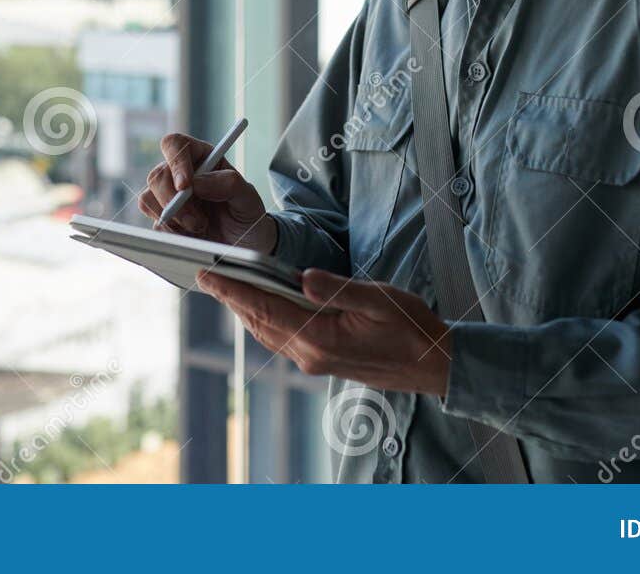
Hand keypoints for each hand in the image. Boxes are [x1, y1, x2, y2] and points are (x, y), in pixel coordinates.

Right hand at [140, 132, 274, 252]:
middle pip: (157, 175)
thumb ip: (229, 184)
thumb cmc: (246, 216)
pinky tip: (191, 236)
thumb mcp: (248, 198)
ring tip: (200, 228)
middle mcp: (181, 175)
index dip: (176, 161)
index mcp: (201, 158)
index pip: (176, 144)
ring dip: (173, 218)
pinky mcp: (164, 221)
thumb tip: (198, 182)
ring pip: (148, 199)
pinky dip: (172, 233)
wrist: (244, 246)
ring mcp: (169, 198)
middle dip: (173, 201)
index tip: (185, 186)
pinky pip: (154, 223)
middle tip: (197, 221)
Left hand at [197, 268, 451, 396]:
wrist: (433, 365)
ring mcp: (314, 361)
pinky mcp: (320, 361)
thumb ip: (339, 289)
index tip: (207, 274)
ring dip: (245, 309)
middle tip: (206, 274)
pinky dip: (264, 319)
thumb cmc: (411, 328)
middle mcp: (311, 355)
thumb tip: (302, 277)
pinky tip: (260, 304)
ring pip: (267, 333)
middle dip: (231, 298)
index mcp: (321, 338)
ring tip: (225, 285)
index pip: (266, 309)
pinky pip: (281, 338)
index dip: (233, 290)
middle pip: (259, 322)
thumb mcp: (379, 299)